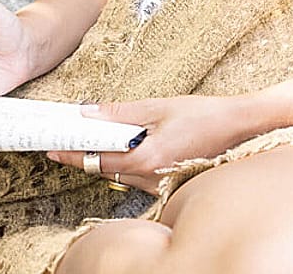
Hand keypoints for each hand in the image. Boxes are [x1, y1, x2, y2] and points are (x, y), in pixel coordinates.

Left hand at [44, 96, 251, 195]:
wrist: (241, 129)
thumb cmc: (204, 116)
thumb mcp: (158, 107)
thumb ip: (120, 112)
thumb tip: (87, 112)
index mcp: (147, 160)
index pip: (97, 160)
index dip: (71, 154)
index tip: (51, 148)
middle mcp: (152, 180)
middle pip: (106, 170)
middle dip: (85, 154)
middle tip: (65, 139)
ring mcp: (162, 186)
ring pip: (121, 175)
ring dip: (106, 158)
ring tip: (91, 138)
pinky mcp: (169, 185)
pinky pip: (138, 177)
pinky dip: (125, 162)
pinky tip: (123, 145)